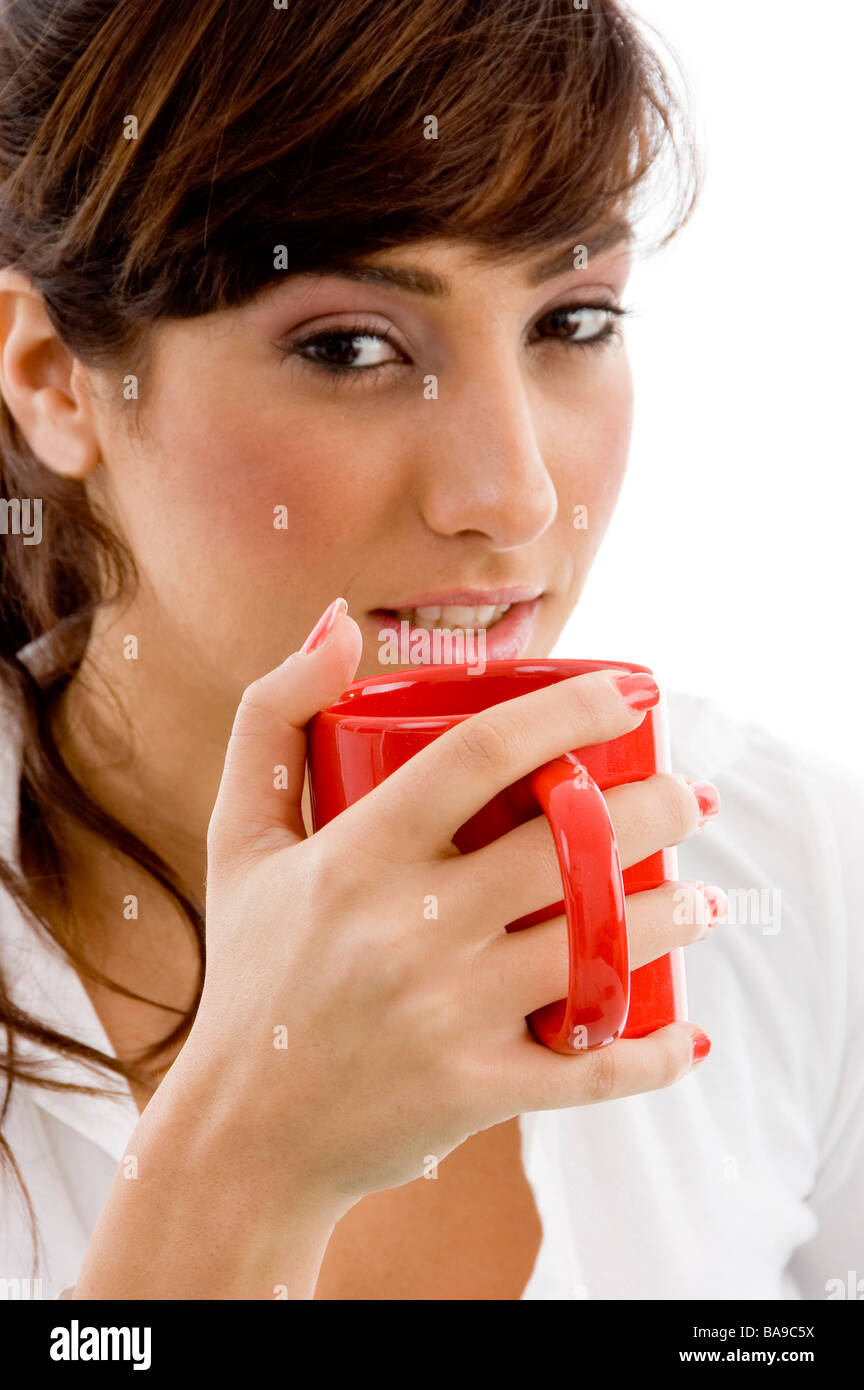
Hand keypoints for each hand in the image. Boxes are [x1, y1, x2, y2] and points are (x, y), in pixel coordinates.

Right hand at [183, 600, 720, 1217]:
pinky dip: (655, 1054)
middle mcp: (404, 929)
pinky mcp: (474, 1092)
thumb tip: (337, 621)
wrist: (242, 1133)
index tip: (635, 692)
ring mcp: (445, 1015)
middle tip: (688, 799)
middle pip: (566, 847)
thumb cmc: (251, 967)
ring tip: (705, 896)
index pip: (480, 754)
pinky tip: (689, 1030)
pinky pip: (592, 1070)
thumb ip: (272, 717)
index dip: (571, 709)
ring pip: (599, 948)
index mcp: (353, 856)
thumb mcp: (238, 838)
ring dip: (677, 914)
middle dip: (656, 809)